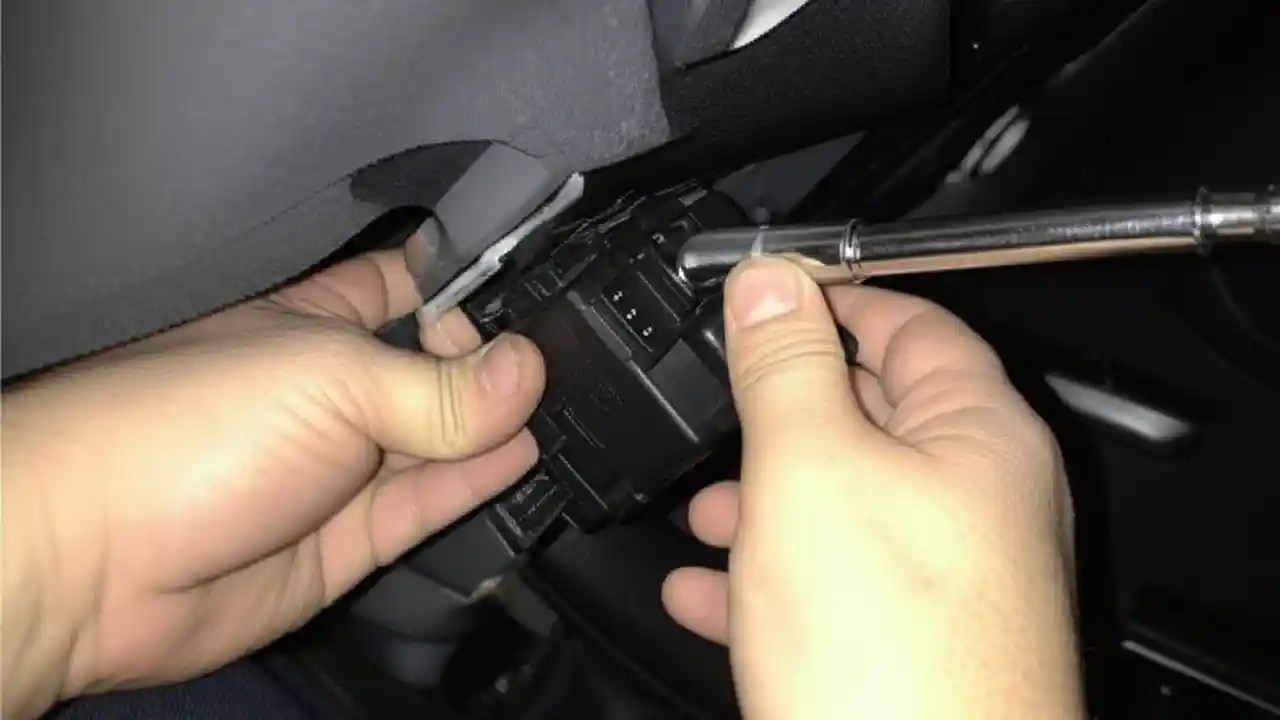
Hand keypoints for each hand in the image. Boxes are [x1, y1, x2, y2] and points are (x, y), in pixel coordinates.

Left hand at [2, 248, 544, 717]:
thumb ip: (442, 385)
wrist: (91, 562)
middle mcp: (332, 384)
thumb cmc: (181, 430)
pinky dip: (477, 482)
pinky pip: (428, 503)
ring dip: (498, 425)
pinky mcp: (349, 535)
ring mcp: (341, 462)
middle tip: (570, 355)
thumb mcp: (330, 376)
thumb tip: (529, 370)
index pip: (415, 283)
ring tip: (568, 407)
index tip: (541, 290)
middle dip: (498, 361)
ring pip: (442, 440)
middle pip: (440, 365)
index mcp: (313, 314)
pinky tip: (524, 453)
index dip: (475, 285)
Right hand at [661, 258, 1081, 718]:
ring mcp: (947, 581)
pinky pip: (828, 585)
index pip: (911, 324)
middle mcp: (978, 505)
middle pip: (873, 418)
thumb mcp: (810, 472)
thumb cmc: (892, 658)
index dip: (833, 299)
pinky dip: (764, 576)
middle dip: (784, 413)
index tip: (767, 293)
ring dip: (762, 502)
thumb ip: (786, 368)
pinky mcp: (909, 644)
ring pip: (842, 508)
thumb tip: (769, 282)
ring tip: (700, 510)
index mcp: (977, 438)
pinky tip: (702, 591)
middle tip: (721, 400)